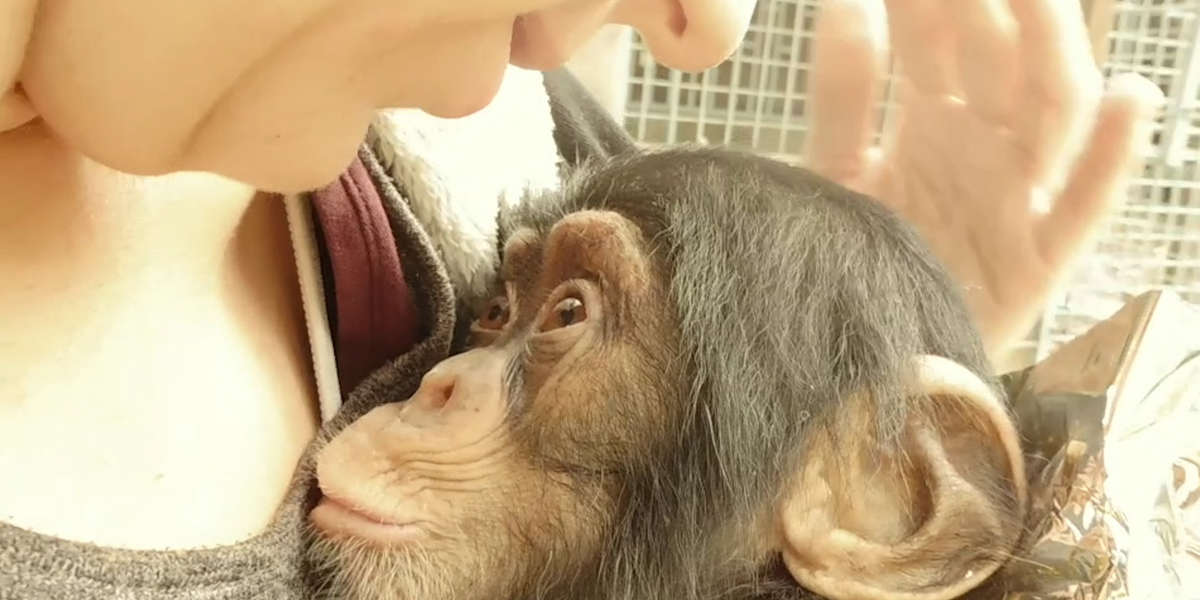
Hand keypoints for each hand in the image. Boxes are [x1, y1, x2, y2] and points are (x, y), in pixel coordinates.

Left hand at [804, 0, 1163, 356]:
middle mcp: (986, 146)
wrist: (860, 363)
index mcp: (938, 119)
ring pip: (1056, 109)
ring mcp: (1017, 198)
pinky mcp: (1036, 260)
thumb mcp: (837, 169)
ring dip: (1052, 47)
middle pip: (1008, 54)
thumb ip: (845, 90)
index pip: (951, 31)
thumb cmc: (850, 261)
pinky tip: (1133, 99)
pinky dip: (1114, 155)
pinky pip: (1084, 205)